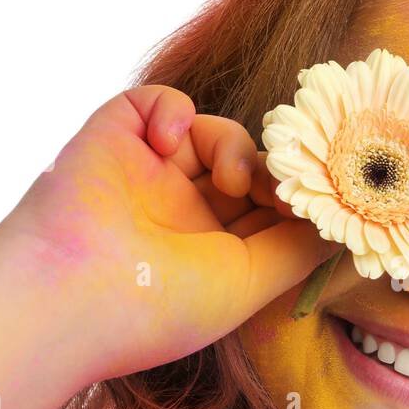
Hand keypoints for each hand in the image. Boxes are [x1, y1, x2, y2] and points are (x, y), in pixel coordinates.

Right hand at [0, 84, 338, 382]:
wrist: (68, 295)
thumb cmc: (160, 306)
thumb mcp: (251, 283)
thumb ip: (299, 247)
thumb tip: (340, 220)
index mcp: (210, 253)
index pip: (267, 210)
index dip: (297, 197)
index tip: (322, 197)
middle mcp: (180, 214)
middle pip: (249, 168)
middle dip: (277, 171)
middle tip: (289, 184)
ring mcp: (146, 175)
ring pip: (215, 134)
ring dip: (238, 147)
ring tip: (233, 181)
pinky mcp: (113, 139)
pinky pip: (159, 101)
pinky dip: (177, 112)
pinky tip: (171, 147)